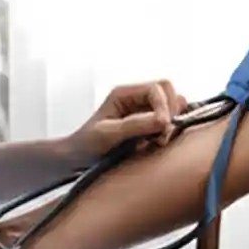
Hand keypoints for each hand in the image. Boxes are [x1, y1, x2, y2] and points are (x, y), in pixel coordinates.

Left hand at [64, 79, 187, 165]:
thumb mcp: (109, 134)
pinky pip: (168, 122)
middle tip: (162, 134)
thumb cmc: (86, 145)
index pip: (158, 87)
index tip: (162, 126)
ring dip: (170, 123)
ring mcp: (143, 111)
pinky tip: (155, 144)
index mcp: (124, 93)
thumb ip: (136, 124)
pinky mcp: (147, 125)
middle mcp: (135, 98)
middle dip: (171, 112)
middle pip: (168, 92)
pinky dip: (167, 132)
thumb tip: (164, 120)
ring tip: (157, 140)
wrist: (76, 160)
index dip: (164, 105)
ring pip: (172, 107)